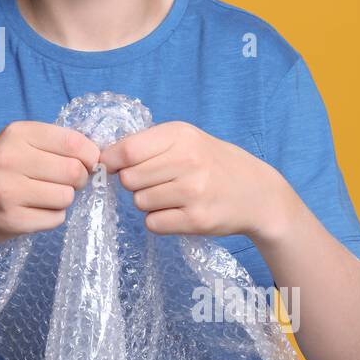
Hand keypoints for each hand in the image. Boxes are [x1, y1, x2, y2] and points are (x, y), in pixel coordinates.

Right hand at [0, 121, 100, 248]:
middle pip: (74, 172)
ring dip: (63, 199)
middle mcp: (11, 160)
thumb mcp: (14, 143)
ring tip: (43, 196)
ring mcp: (10, 192)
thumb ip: (51, 144)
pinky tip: (32, 211)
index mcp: (16, 134)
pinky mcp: (13, 221)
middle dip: (78, 180)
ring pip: (67, 197)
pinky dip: (51, 216)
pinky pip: (55, 219)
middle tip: (64, 182)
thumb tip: (96, 154)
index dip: (89, 155)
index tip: (85, 162)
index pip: (74, 142)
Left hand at [99, 121, 287, 240]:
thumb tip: (102, 159)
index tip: (113, 167)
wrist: (257, 192)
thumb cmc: (212, 162)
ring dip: (148, 202)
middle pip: (129, 179)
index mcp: (180, 135)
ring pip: (139, 202)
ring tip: (171, 196)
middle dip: (134, 183)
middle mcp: (188, 161)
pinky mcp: (197, 220)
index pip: (126, 151)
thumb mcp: (185, 140)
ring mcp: (193, 191)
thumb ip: (146, 144)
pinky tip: (177, 212)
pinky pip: (153, 223)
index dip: (111, 162)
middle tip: (156, 182)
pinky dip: (159, 220)